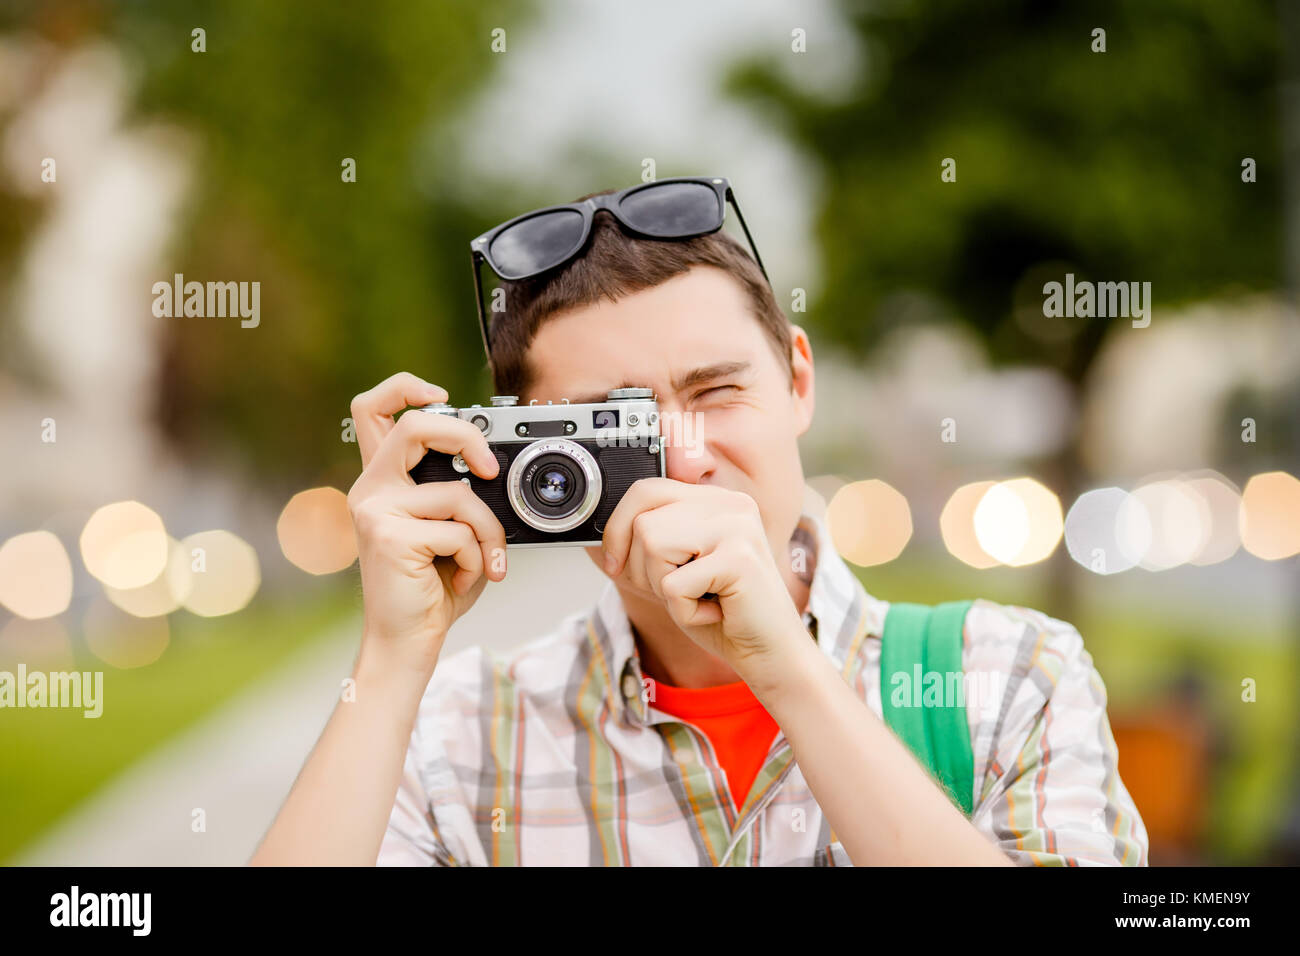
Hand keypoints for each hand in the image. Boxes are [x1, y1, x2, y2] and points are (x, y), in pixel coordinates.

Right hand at [347, 372, 506, 677]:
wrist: (408, 642)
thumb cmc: (433, 588)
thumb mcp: (448, 529)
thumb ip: (458, 493)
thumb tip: (491, 466)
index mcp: (381, 482)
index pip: (372, 409)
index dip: (405, 386)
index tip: (442, 394)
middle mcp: (370, 490)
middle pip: (414, 424)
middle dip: (465, 436)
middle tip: (490, 469)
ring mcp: (376, 512)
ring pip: (458, 493)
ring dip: (488, 531)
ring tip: (484, 561)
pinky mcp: (391, 538)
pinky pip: (460, 530)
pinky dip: (478, 556)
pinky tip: (462, 577)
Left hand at [600, 478, 806, 676]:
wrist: (771, 653)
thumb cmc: (722, 614)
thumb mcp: (677, 568)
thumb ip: (653, 538)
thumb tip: (602, 532)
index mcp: (715, 500)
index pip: (646, 489)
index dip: (618, 527)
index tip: (616, 564)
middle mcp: (730, 504)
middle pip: (643, 522)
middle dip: (643, 568)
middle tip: (680, 590)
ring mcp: (738, 527)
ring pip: (653, 546)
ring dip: (664, 588)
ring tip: (701, 597)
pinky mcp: (740, 559)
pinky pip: (673, 585)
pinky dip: (684, 611)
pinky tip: (715, 612)